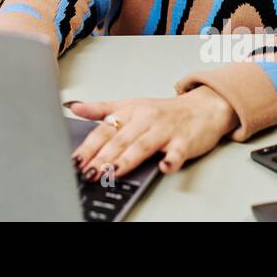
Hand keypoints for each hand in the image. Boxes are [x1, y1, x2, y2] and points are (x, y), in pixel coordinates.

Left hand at [68, 87, 238, 180]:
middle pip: (121, 139)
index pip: (105, 129)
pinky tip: (164, 167)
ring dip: (128, 159)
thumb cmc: (164, 111)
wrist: (203, 107)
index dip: (89, 146)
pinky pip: (177, 152)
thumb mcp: (130, 105)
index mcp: (130, 112)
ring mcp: (165, 130)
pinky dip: (171, 160)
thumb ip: (102, 109)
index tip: (76, 160)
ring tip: (113, 172)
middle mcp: (145, 119)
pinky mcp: (184, 141)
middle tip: (89, 171)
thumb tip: (74, 107)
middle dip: (103, 157)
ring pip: (143, 145)